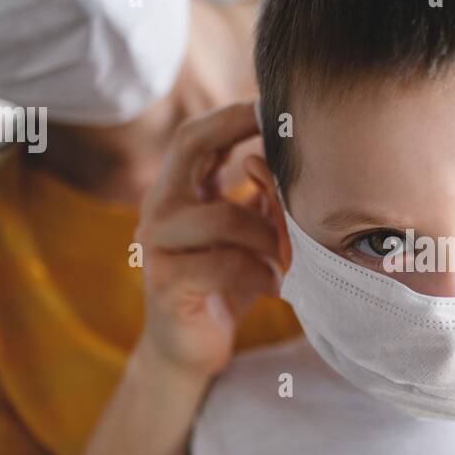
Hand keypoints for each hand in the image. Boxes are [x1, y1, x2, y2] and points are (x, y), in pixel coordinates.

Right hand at [133, 102, 281, 380]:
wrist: (189, 350)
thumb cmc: (225, 284)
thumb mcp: (248, 235)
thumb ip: (262, 198)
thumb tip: (296, 158)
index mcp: (176, 192)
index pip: (194, 134)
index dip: (231, 114)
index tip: (272, 104)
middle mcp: (158, 210)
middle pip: (190, 146)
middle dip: (239, 132)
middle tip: (282, 139)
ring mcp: (157, 247)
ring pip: (221, 216)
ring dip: (267, 232)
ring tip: (290, 253)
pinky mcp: (168, 284)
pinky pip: (224, 265)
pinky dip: (260, 273)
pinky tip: (276, 286)